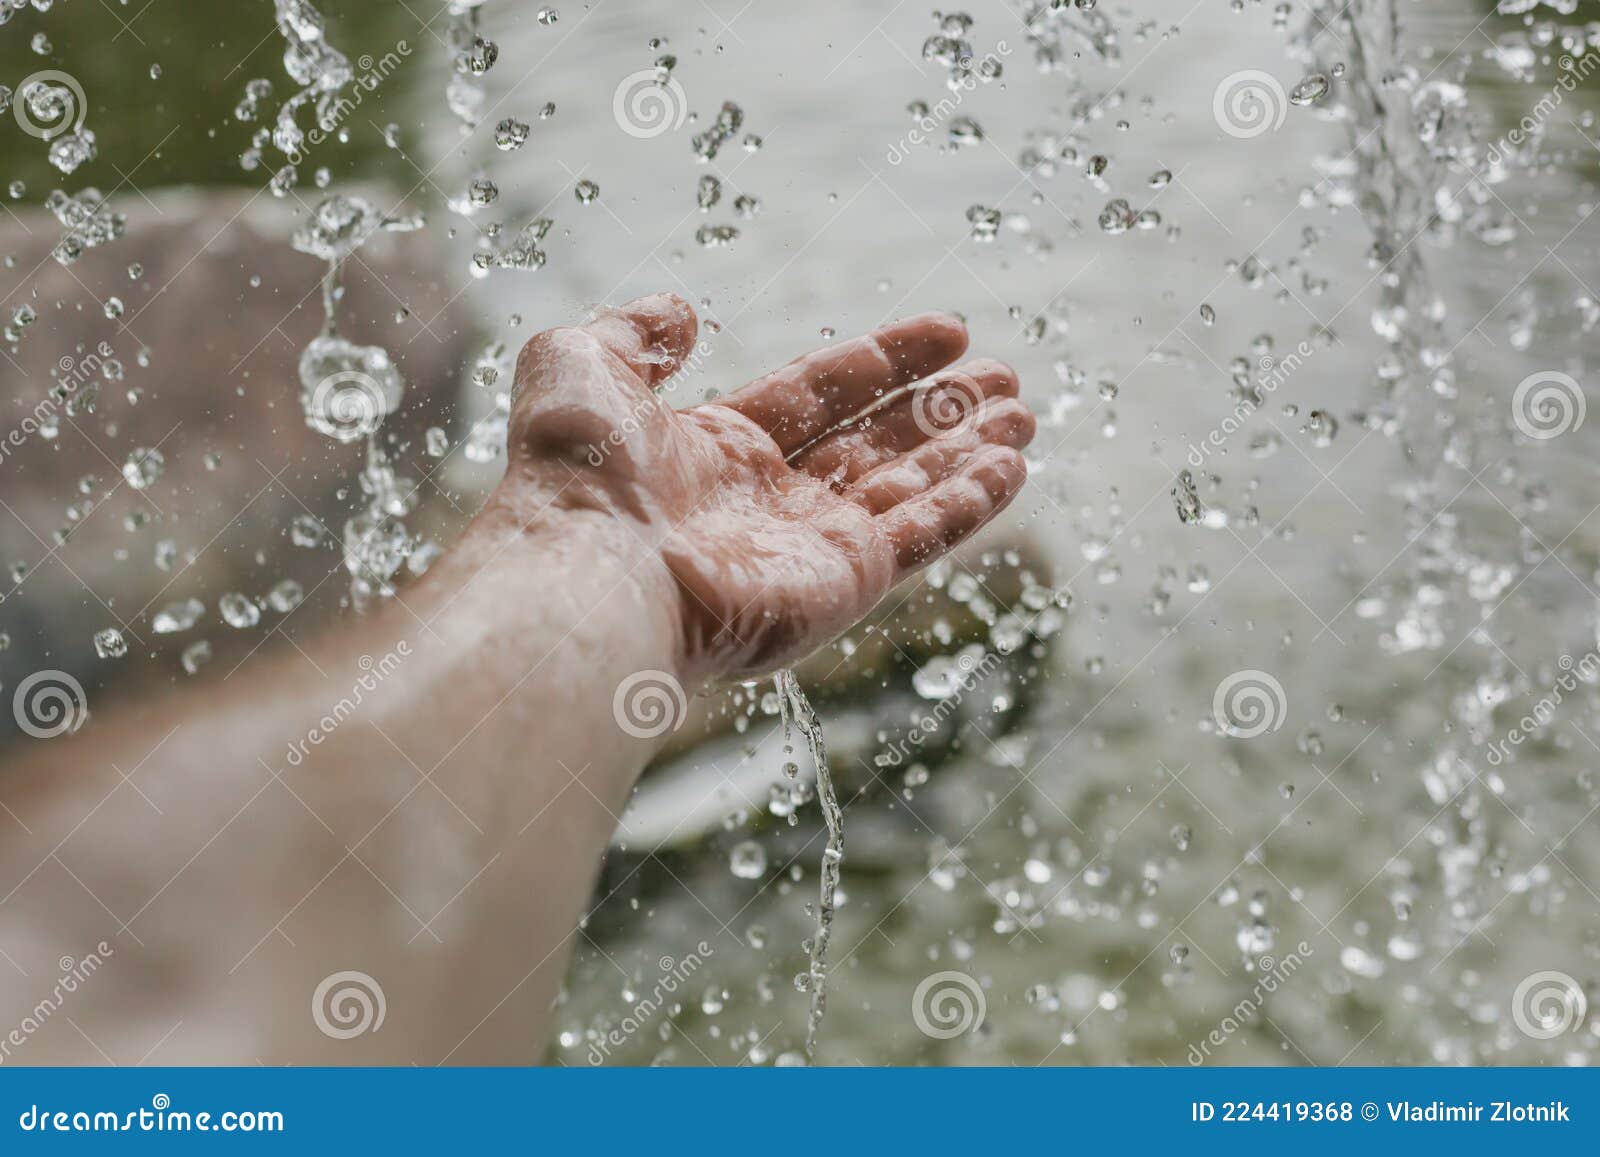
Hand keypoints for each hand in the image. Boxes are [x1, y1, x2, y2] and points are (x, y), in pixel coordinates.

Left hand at [501, 293, 1035, 681]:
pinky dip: (967, 503)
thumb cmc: (577, 476)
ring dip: (968, 450)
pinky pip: (920, 536)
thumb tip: (678, 310)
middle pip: (876, 443)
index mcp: (717, 449)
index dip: (885, 361)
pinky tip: (1011, 467)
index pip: (822, 393)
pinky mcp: (844, 584)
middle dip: (942, 410)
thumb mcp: (581, 367)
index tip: (948, 332)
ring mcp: (810, 547)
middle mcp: (770, 501)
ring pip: (909, 489)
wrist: (592, 572)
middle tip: (1005, 378)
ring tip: (1024, 415)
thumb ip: (633, 333)